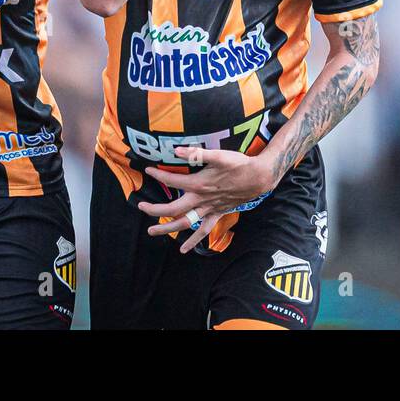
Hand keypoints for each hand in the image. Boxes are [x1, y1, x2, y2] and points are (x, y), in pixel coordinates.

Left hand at [139, 147, 275, 252]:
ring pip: (185, 223)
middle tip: (141, 206)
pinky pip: (203, 231)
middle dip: (155, 209)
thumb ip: (197, 153)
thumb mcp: (219, 155)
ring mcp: (209, 209)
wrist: (258, 178)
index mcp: (199, 184)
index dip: (159, 176)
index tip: (148, 171)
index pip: (172, 182)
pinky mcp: (217, 214)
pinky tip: (184, 249)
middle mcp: (201, 200)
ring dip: (167, 228)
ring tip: (152, 231)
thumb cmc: (239, 164)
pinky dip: (193, 241)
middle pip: (173, 209)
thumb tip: (177, 150)